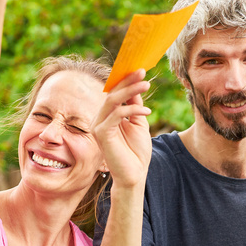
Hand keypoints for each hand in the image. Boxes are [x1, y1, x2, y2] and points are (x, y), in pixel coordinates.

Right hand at [92, 70, 152, 189]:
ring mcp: (98, 126)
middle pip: (112, 93)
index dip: (125, 80)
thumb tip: (137, 87)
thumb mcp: (139, 124)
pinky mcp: (101, 133)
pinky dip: (131, 110)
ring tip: (146, 85)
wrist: (134, 176)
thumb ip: (135, 107)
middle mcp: (100, 118)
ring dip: (130, 90)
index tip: (139, 70)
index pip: (114, 93)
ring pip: (112, 101)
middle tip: (142, 71)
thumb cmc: (136, 152)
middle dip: (127, 81)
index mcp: (107, 116)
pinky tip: (147, 112)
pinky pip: (116, 114)